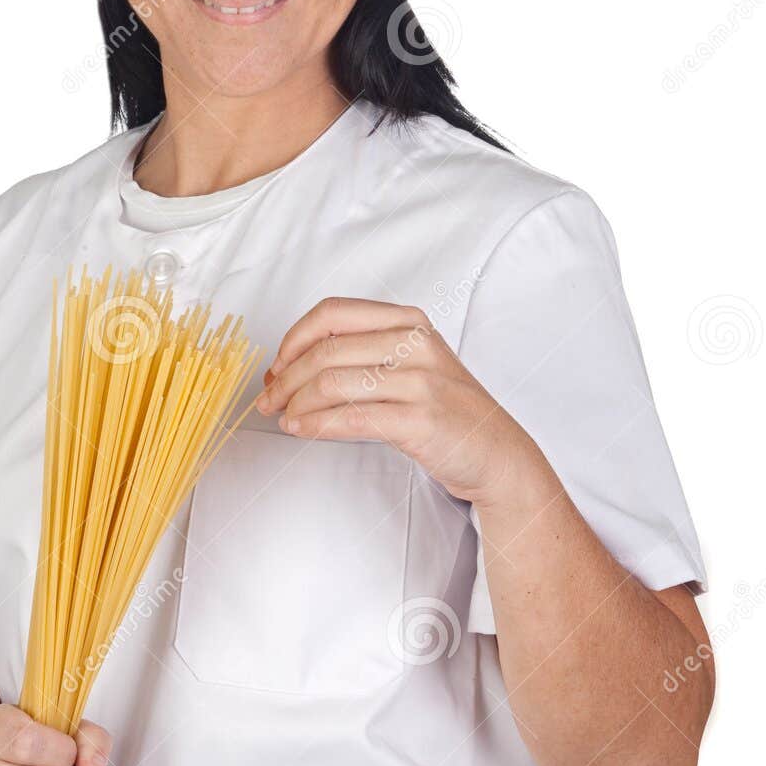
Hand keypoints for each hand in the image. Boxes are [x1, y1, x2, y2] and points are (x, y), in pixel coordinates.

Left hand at [255, 295, 540, 506]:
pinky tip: (301, 430)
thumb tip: (286, 369)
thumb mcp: (410, 366)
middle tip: (267, 400)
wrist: (498, 453)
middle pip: (326, 350)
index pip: (333, 313)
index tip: (276, 365)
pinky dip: (316, 424)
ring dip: (296, 402)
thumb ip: (358, 359)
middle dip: (285, 377)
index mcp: (408, 321)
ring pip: (333, 382)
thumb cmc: (447, 411)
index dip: (294, 338)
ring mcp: (421, 380)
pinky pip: (351, 417)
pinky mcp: (420, 419)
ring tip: (282, 417)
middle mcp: (415, 343)